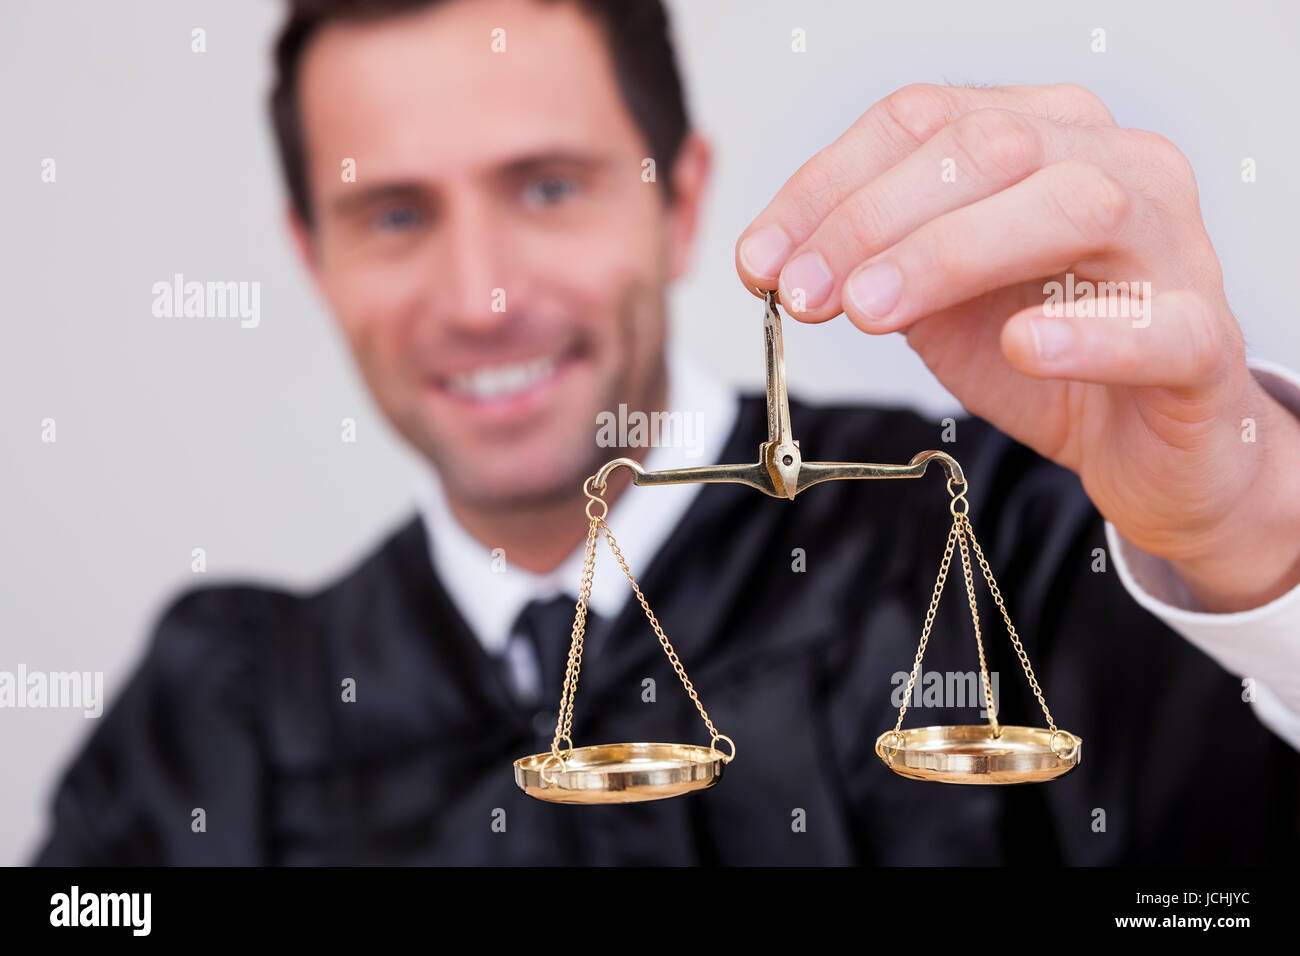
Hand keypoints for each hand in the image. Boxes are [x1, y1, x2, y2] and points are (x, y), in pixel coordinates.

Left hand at [736, 83, 1299, 611]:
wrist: (1145, 442)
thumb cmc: (1043, 357)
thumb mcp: (938, 301)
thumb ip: (876, 265)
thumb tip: (780, 262)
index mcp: (1046, 138)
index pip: (923, 122)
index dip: (827, 187)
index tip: (759, 259)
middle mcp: (1117, 167)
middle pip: (987, 150)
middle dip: (872, 221)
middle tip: (802, 292)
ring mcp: (1173, 248)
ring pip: (1073, 208)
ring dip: (951, 255)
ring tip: (869, 312)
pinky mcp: (1204, 342)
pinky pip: (1160, 324)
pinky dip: (1087, 331)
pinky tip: (1023, 342)